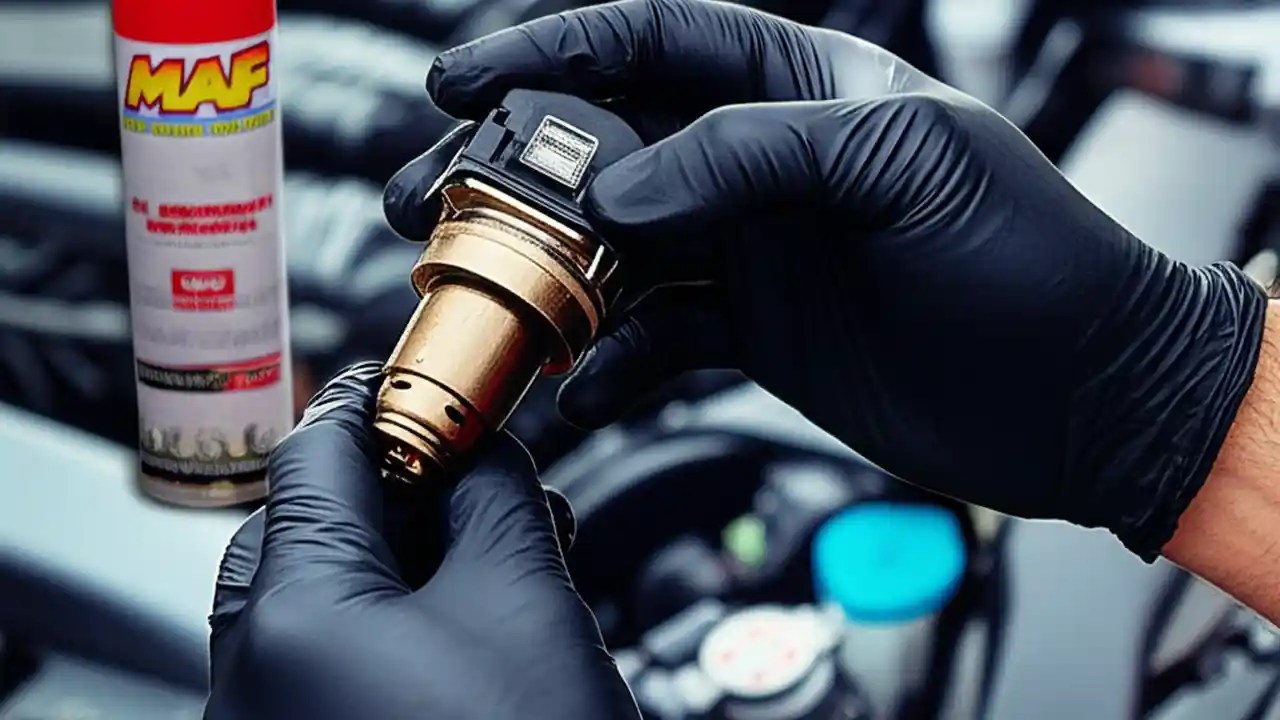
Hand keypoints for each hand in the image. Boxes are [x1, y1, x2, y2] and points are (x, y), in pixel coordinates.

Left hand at [205, 363, 637, 719]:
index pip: (315, 454)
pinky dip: (385, 622)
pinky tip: (460, 616)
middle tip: (468, 471)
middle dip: (394, 487)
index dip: (378, 398)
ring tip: (490, 546)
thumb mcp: (526, 597)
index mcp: (290, 616)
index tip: (418, 377)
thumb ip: (494, 494)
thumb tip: (480, 448)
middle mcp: (250, 677)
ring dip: (400, 556)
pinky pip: (326, 660)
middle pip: (304, 526)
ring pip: (318, 598)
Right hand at [383, 0, 1266, 559]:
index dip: (554, 47)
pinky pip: (659, 337)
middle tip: (434, 194)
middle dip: (516, 166)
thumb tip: (616, 188)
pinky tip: (578, 386)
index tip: (464, 72)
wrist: (1083, 393)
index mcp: (803, 88)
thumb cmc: (1029, 258)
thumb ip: (752, 158)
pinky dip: (611, 361)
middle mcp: (765, 164)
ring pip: (620, 246)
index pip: (656, 39)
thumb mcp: (902, 169)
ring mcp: (756, 250)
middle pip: (611, 145)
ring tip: (475, 290)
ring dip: (544, 268)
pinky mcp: (758, 331)